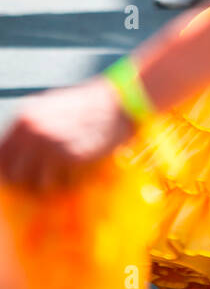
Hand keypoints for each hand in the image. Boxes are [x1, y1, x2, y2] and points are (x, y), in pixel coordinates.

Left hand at [0, 79, 132, 189]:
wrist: (118, 102)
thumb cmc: (88, 105)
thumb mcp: (51, 108)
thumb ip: (31, 129)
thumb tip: (16, 156)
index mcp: (25, 117)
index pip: (1, 156)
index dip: (7, 171)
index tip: (15, 179)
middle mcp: (33, 130)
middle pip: (13, 174)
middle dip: (25, 183)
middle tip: (38, 183)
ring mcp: (51, 144)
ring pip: (34, 183)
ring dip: (46, 185)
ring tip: (60, 178)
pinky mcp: (70, 156)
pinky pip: (57, 183)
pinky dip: (64, 184)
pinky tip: (74, 175)